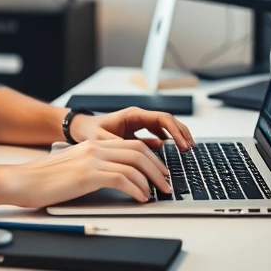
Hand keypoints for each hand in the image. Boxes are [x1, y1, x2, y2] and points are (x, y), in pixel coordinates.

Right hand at [4, 139, 171, 206]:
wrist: (22, 180)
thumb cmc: (44, 179)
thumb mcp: (74, 167)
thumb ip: (94, 167)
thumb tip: (118, 179)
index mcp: (93, 145)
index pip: (132, 145)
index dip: (151, 158)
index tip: (160, 172)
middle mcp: (95, 148)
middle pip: (138, 151)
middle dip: (157, 167)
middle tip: (166, 183)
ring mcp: (91, 160)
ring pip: (134, 164)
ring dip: (151, 180)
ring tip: (158, 193)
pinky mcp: (87, 175)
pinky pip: (122, 179)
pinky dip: (136, 188)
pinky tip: (141, 198)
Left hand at [68, 107, 193, 150]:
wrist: (80, 129)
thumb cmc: (89, 131)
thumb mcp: (102, 140)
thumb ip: (120, 146)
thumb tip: (135, 155)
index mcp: (134, 115)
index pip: (162, 118)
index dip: (175, 131)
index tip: (182, 144)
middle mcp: (139, 117)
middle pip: (168, 121)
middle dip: (181, 133)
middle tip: (190, 148)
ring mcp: (139, 125)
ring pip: (164, 128)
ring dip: (176, 137)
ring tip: (186, 149)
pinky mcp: (137, 133)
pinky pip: (157, 135)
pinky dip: (166, 142)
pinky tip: (171, 151)